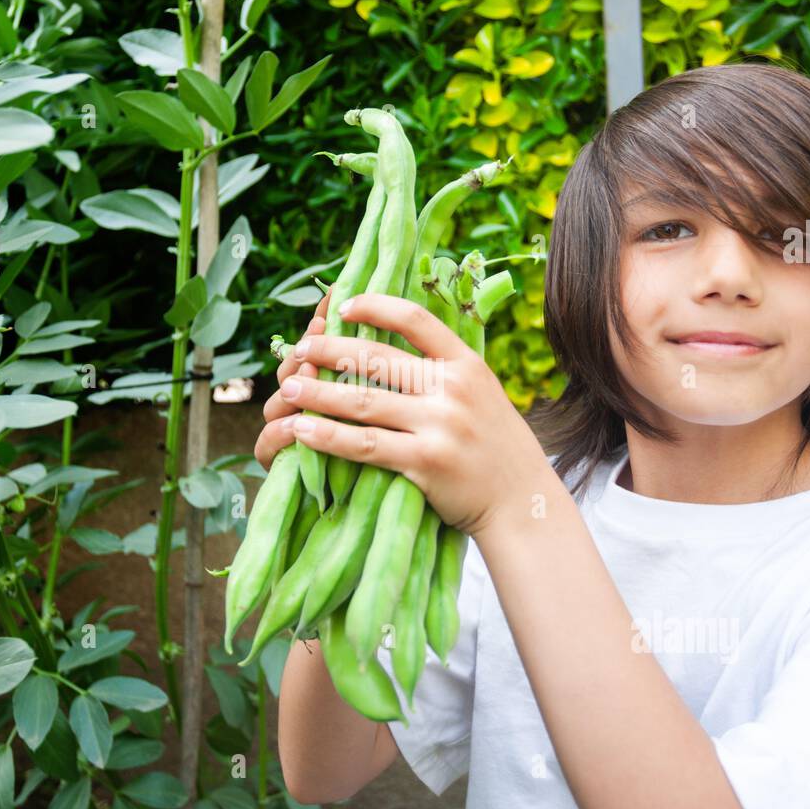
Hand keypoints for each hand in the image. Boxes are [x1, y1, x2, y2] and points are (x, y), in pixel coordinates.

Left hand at [255, 292, 548, 536]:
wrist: (522, 502)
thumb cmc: (495, 448)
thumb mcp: (482, 395)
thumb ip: (445, 372)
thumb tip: (394, 345)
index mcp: (466, 364)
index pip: (415, 319)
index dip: (374, 305)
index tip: (343, 307)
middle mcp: (454, 388)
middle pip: (377, 357)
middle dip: (329, 350)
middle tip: (299, 350)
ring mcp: (440, 424)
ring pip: (363, 400)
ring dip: (317, 392)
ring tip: (287, 388)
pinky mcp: (426, 462)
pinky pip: (366, 445)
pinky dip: (328, 437)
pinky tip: (302, 431)